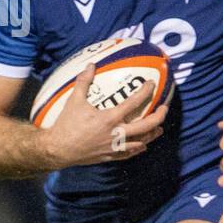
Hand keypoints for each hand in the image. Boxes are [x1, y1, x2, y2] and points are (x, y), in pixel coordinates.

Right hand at [41, 65, 166, 167]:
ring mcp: (114, 147)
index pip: (134, 103)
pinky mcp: (110, 156)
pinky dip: (138, 148)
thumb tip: (90, 65)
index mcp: (110, 119)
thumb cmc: (66, 124)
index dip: (145, 92)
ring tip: (159, 129)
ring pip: (141, 142)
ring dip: (152, 135)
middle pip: (146, 126)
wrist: (57, 149)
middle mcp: (116, 134)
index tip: (151, 84)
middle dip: (159, 117)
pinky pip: (129, 154)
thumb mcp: (74, 100)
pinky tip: (142, 145)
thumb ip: (84, 82)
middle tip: (164, 109)